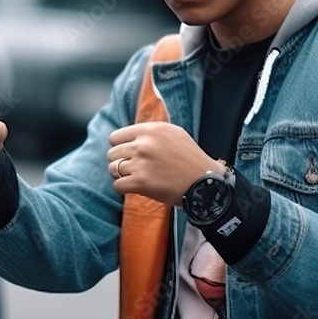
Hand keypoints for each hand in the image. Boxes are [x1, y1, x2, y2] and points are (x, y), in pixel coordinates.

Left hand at [106, 122, 223, 206]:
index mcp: (150, 130)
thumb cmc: (190, 159)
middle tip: (132, 168)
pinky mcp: (140, 182)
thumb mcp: (174, 133)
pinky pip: (117, 185)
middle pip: (112, 153)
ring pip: (113, 168)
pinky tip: (134, 188)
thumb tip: (129, 135)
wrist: (205, 182)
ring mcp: (141, 163)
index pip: (116, 137)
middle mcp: (143, 144)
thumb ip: (150, 132)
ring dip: (120, 175)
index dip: (119, 147)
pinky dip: (123, 188)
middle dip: (120, 162)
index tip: (127, 155)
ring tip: (134, 178)